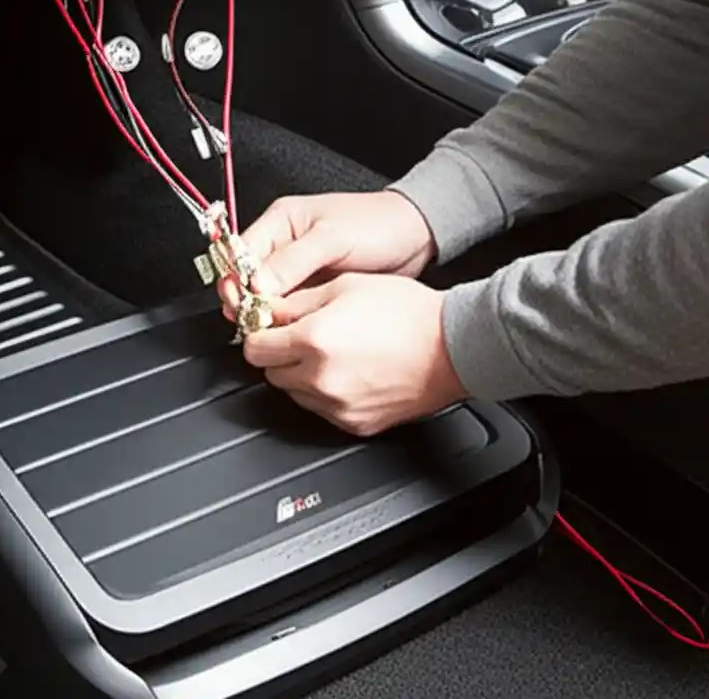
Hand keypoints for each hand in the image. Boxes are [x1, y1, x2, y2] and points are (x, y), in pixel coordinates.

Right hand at [218, 191, 435, 312]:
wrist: (416, 237)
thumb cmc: (379, 224)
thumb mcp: (333, 239)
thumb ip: (293, 261)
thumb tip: (257, 284)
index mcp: (280, 222)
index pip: (240, 253)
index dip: (236, 279)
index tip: (240, 303)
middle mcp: (283, 246)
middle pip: (247, 279)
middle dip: (247, 301)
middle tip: (253, 323)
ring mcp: (296, 270)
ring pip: (266, 297)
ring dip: (266, 314)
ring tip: (272, 330)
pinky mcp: (311, 289)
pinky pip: (289, 307)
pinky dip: (286, 319)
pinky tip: (289, 331)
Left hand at [241, 273, 465, 435]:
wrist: (454, 347)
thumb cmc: (409, 314)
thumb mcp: (345, 286)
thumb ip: (296, 302)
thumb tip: (267, 311)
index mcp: (313, 341)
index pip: (254, 349)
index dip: (260, 335)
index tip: (270, 329)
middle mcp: (320, 379)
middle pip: (271, 374)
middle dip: (281, 355)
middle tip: (306, 337)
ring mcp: (336, 406)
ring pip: (294, 394)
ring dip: (302, 375)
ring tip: (335, 353)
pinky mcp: (353, 423)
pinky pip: (321, 409)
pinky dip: (326, 393)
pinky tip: (350, 372)